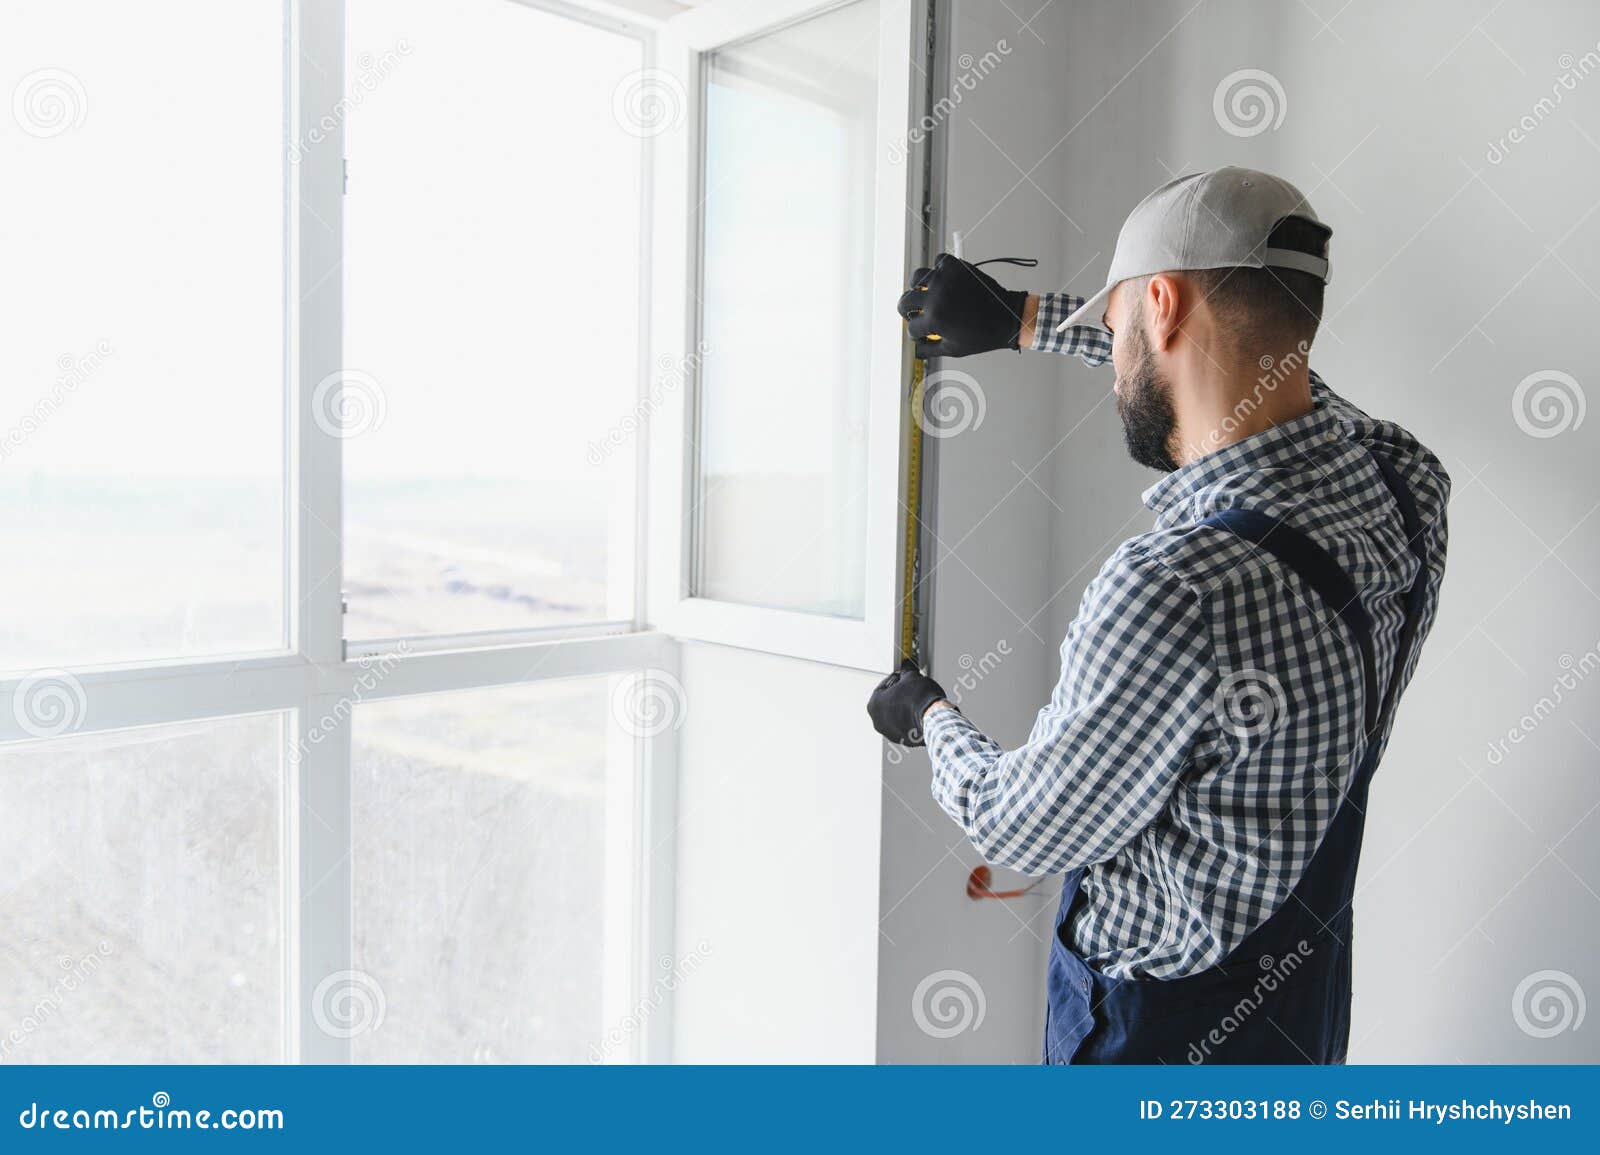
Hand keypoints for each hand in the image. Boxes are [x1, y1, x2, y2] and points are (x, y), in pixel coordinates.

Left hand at [867, 659, 949, 746]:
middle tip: (911, 687)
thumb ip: (905, 672)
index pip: (883, 686)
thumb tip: (907, 668)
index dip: (895, 679)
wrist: (934, 719)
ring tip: (918, 700)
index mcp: (874, 705)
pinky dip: (911, 719)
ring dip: (905, 707)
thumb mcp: (911, 676)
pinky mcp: (904, 739)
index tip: (902, 677)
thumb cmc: (919, 700)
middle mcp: (878, 721)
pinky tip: (920, 712)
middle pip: (888, 702)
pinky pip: (905, 726)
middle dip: (899, 694)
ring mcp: (890, 733)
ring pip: (896, 715)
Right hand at [896, 253, 1030, 357]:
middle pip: (905, 302)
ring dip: (917, 286)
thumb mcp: (953, 349)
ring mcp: (945, 280)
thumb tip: (916, 349)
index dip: (916, 333)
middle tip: (912, 312)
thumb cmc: (983, 335)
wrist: (1007, 317)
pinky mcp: (956, 267)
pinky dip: (938, 268)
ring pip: (917, 278)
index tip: (920, 332)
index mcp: (934, 320)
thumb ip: (930, 350)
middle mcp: (935, 297)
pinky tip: (943, 279)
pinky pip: (938, 261)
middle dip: (907, 311)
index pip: (912, 327)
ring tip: (923, 291)